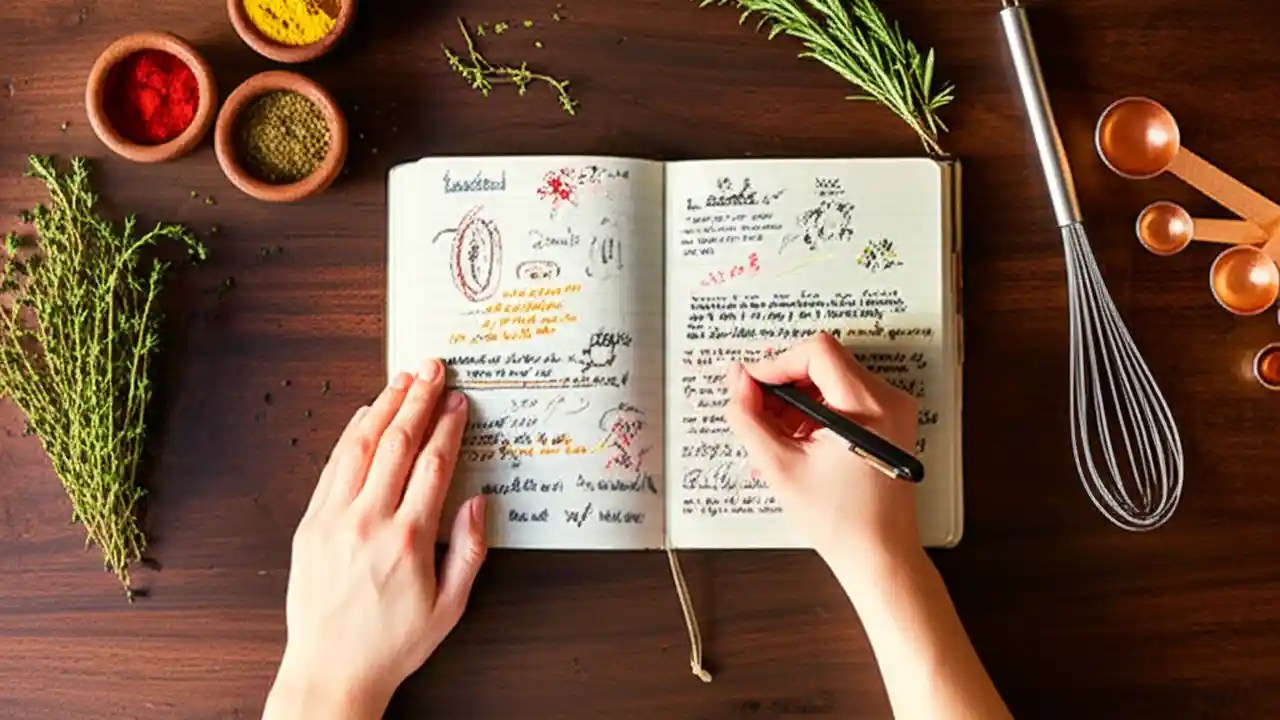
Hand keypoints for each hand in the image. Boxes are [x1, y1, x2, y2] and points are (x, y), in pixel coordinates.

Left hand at [263, 359, 486, 719]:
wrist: (331, 669)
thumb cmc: (392, 643)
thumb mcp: (451, 606)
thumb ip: (470, 550)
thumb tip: (477, 502)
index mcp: (408, 541)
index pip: (432, 464)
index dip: (448, 425)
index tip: (458, 402)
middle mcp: (368, 523)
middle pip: (397, 443)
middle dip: (418, 400)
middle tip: (433, 370)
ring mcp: (333, 520)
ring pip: (359, 445)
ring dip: (383, 406)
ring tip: (402, 381)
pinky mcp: (310, 524)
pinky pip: (332, 466)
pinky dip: (351, 435)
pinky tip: (366, 416)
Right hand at [724, 332, 919, 564]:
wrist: (879, 555)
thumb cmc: (841, 521)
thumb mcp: (780, 466)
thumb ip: (749, 417)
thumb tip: (737, 380)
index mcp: (868, 406)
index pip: (817, 352)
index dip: (777, 363)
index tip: (752, 385)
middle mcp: (888, 401)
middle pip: (823, 362)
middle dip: (784, 384)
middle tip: (758, 412)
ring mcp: (891, 411)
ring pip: (830, 379)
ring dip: (796, 400)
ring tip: (775, 435)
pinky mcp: (887, 424)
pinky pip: (843, 399)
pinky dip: (813, 412)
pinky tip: (795, 441)